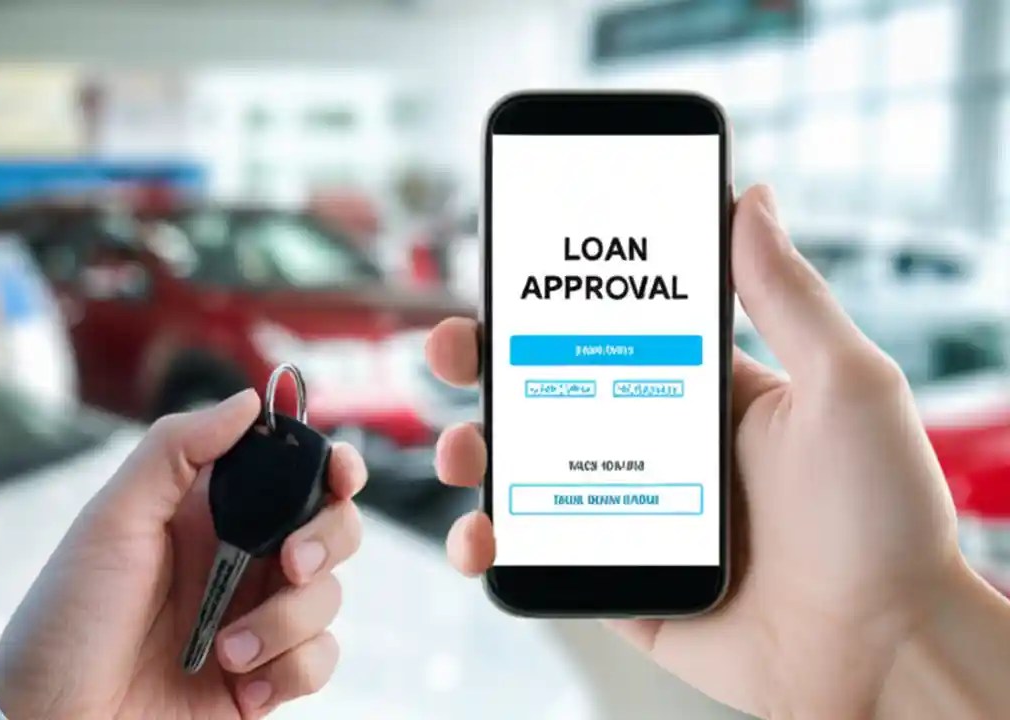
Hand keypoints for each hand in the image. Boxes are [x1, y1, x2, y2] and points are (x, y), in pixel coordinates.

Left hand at [0, 390, 365, 718]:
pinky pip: (318, 660)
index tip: (339, 473)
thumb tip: (248, 403)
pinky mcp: (264, 678)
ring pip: (327, 596)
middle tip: (290, 563)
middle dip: (327, 539)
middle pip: (330, 527)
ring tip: (226, 652)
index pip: (287, 471)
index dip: (328, 464)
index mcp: (207, 513)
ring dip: (287, 622)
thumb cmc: (64, 623)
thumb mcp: (110, 520)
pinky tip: (245, 687)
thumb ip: (177, 450)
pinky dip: (292, 670)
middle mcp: (238, 560)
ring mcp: (255, 619)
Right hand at [426, 186, 1007, 717]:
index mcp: (703, 392)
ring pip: (524, 472)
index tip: (506, 273)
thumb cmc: (886, 518)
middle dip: (483, 367)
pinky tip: (480, 533)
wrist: (886, 653)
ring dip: (472, 452)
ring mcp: (630, 514)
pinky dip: (489, 544)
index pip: (607, 331)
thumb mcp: (845, 385)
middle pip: (545, 395)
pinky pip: (535, 555)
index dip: (549, 302)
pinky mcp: (616, 580)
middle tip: (451, 350)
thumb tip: (752, 196)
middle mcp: (658, 447)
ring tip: (460, 451)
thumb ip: (788, 295)